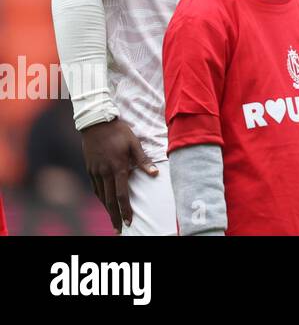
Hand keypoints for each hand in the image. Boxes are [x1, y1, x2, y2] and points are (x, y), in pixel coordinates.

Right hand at [80, 118, 157, 232]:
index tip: (129, 221)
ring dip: (107, 209)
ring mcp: (95, 172)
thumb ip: (143, 160)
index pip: (122, 194)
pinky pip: (95, 188)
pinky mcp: (90, 169)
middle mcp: (105, 173)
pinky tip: (105, 203)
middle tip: (119, 229)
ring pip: (101, 196)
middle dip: (115, 216)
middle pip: (109, 200)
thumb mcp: (134, 143)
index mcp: (118, 167)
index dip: (125, 210)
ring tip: (113, 220)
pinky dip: (101, 198)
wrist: (96, 123)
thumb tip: (155, 174)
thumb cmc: (119, 132)